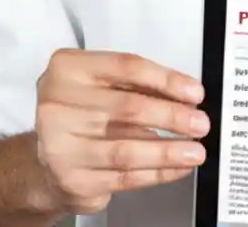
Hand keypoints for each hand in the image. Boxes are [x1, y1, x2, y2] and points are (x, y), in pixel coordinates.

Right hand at [34, 50, 209, 214]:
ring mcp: (61, 146)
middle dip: (172, 116)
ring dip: (168, 151)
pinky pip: (124, 177)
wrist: (49, 160)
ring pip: (127, 149)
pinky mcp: (72, 180)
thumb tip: (185, 97)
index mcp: (67, 70)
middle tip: (199, 122)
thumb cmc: (80, 115)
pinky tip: (176, 167)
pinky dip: (157, 173)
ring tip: (194, 150)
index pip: (126, 67)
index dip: (166, 80)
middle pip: (128, 108)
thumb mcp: (101, 87)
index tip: (193, 91)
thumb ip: (137, 86)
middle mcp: (58, 106)